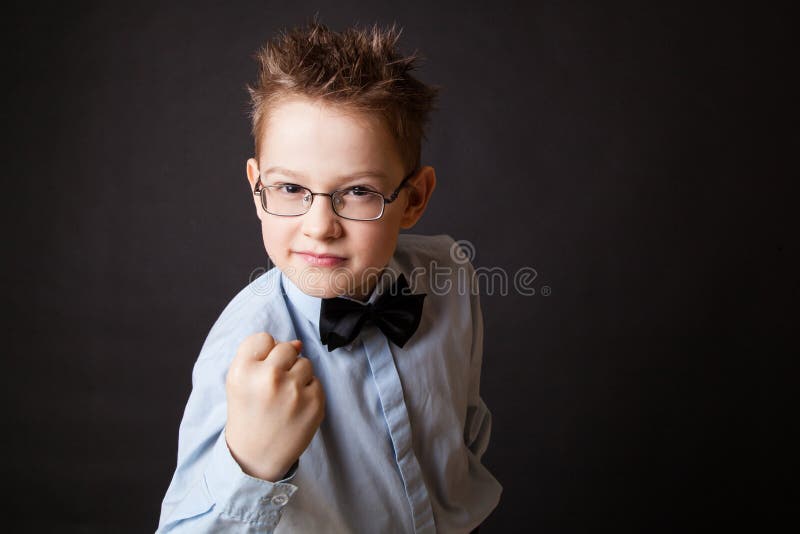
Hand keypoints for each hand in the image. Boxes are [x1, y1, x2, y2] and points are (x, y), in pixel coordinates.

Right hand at [225, 332, 325, 480]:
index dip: (264, 353)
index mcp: (244, 370)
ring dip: (298, 377)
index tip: (261, 371)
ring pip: (305, 363)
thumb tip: (298, 343)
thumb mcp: (238, 381)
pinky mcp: (314, 403)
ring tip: (284, 399)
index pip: (263, 338)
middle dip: (283, 364)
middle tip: (273, 388)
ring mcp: (294, 390)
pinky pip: (316, 381)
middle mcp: (268, 377)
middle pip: (287, 347)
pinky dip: (308, 393)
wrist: (255, 457)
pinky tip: (295, 409)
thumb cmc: (248, 414)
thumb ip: (260, 355)